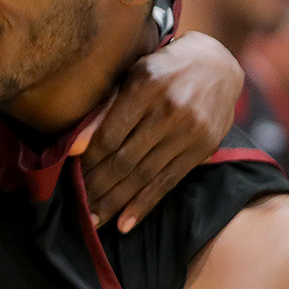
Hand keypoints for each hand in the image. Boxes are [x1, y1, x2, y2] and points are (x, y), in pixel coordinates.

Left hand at [80, 30, 241, 231]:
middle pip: (125, 159)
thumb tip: (73, 146)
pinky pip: (168, 183)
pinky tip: (124, 223)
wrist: (217, 65)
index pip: (110, 135)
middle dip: (97, 187)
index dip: (88, 161)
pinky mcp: (203, 148)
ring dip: (115, 202)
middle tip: (76, 209)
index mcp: (146, 86)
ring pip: (144, 175)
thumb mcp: (132, 76)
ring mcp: (190, 131)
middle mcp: (170, 110)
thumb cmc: (162, 69)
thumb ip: (104, 109)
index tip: (70, 178)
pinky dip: (144, 204)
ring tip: (93, 221)